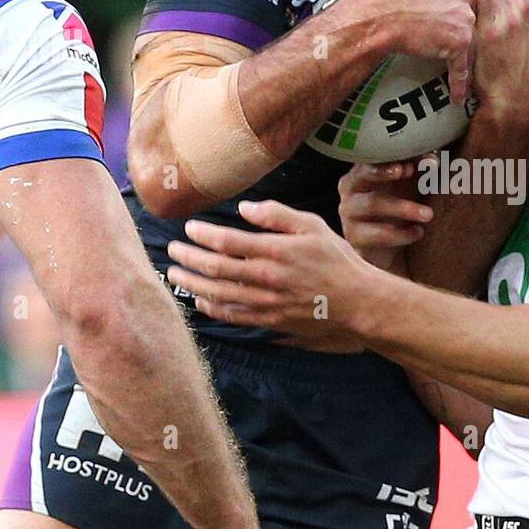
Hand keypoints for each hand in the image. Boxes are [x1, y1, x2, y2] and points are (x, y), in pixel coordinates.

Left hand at [166, 198, 367, 347]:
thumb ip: (277, 215)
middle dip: (188, 258)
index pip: (228, 241)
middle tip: (171, 250)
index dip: (203, 234)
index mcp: (276, 250)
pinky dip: (212, 309)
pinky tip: (200, 301)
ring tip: (175, 274)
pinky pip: (233, 316)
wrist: (356, 301)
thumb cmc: (336, 260)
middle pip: (215, 268)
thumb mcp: (313, 226)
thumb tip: (245, 208)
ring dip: (192, 284)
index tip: (189, 228)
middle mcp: (266, 278)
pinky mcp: (269, 321)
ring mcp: (266, 302)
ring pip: (218, 294)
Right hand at [338, 160, 432, 269]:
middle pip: (363, 174)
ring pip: (373, 204)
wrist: (390, 248)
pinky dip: (401, 233)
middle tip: (410, 171)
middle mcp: (350, 187)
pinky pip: (378, 234)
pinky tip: (419, 232)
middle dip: (386, 173)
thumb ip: (420, 169)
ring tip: (428, 214)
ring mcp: (349, 212)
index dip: (389, 156)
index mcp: (364, 169)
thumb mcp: (411, 185)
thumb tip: (432, 160)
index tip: (410, 161)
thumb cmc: (399, 207)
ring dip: (403, 207)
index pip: (372, 156)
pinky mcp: (354, 236)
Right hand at [357, 0, 476, 103]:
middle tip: (483, 53)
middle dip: (481, 36)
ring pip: (476, 43)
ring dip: (474, 62)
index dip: (476, 8)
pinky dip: (460, 82)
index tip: (476, 20)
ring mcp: (465, 18)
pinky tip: (459, 96)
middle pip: (483, 18)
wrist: (378, 16)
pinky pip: (463, 66)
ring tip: (476, 78)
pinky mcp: (459, 40)